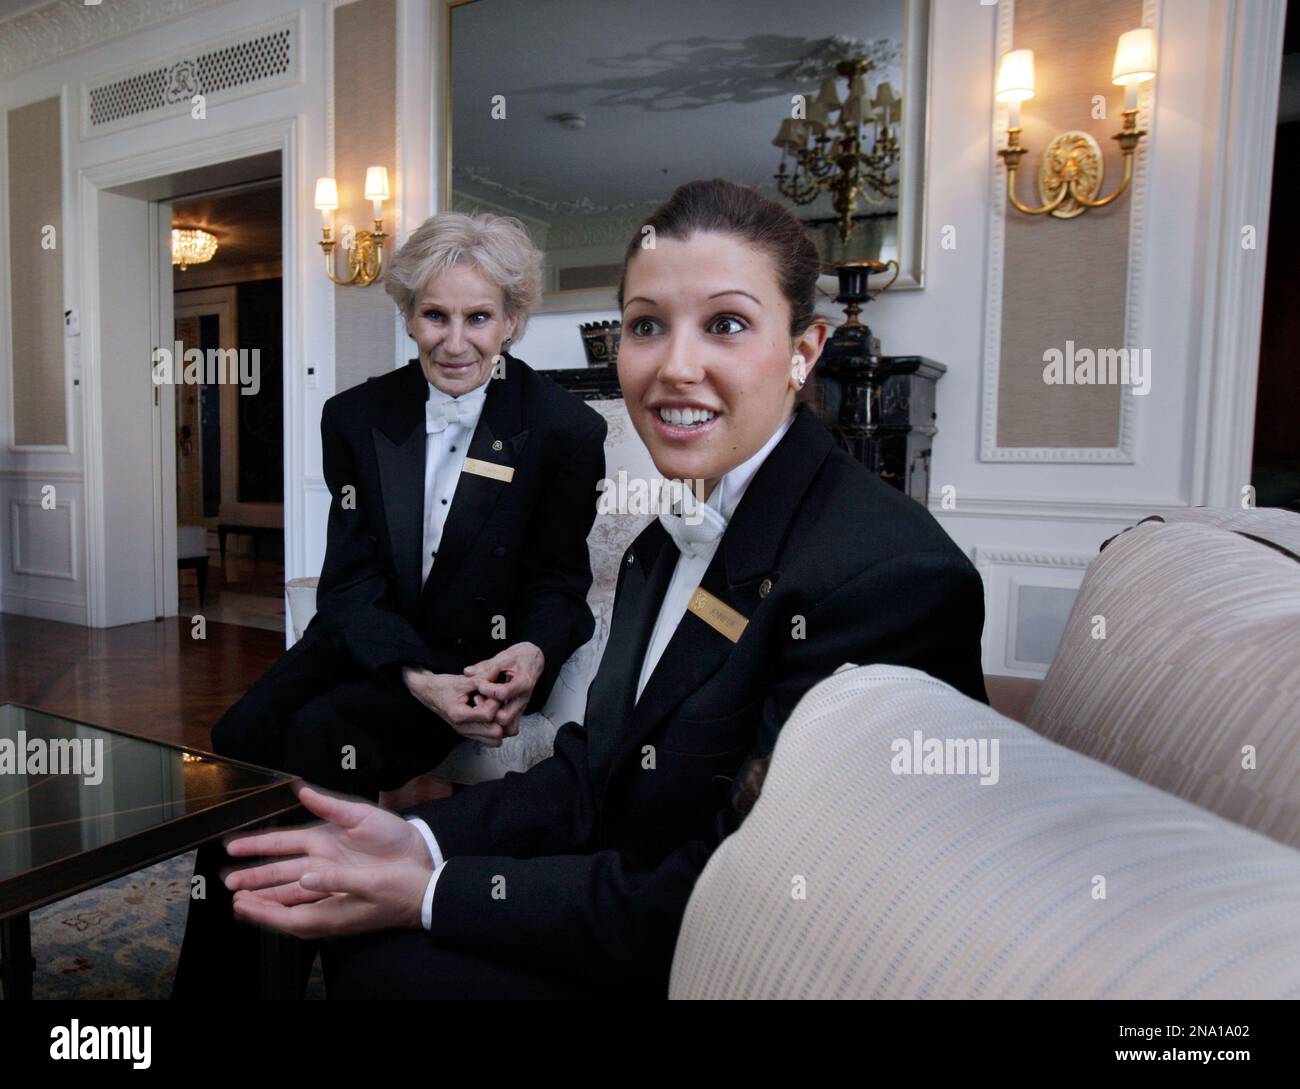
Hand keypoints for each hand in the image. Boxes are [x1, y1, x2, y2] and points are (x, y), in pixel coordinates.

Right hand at [225, 784, 431, 938]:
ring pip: (286, 891)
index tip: (232, 846)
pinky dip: (286, 910)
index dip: (257, 844)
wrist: (418, 858)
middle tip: (228, 881)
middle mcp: (319, 862)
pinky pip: (306, 907)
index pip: (281, 842)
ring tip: (240, 900)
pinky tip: (271, 912)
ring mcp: (326, 881)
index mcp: (322, 838)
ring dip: (264, 896)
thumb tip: (302, 788)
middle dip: (253, 875)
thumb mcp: (362, 816)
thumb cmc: (392, 835)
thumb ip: (330, 806)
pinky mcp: (337, 897)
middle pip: (278, 870)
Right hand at [402, 665, 505, 746]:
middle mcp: (463, 728)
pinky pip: (490, 739)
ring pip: (495, 740)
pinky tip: (491, 714)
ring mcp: (467, 733)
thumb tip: (497, 673)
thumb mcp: (462, 680)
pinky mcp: (471, 734)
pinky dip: (495, 728)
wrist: (429, 693)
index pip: (488, 715)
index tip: (494, 693)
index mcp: (459, 715)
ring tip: (494, 710)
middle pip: (496, 732)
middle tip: (497, 703)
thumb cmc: (443, 687)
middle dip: (501, 716)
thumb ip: (481, 678)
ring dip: (500, 725)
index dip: (495, 702)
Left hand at [463, 641, 544, 736]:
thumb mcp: (504, 656)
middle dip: (488, 709)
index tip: (480, 682)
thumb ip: (486, 666)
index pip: (503, 693)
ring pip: (507, 727)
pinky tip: (488, 707)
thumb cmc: (519, 658)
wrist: (533, 661)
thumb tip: (468, 672)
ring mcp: (521, 708)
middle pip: (504, 717)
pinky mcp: (517, 712)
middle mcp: (524, 699)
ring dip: (491, 719)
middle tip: (480, 696)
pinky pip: (509, 728)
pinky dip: (497, 723)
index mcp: (523, 683)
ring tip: (483, 702)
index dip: (487, 689)